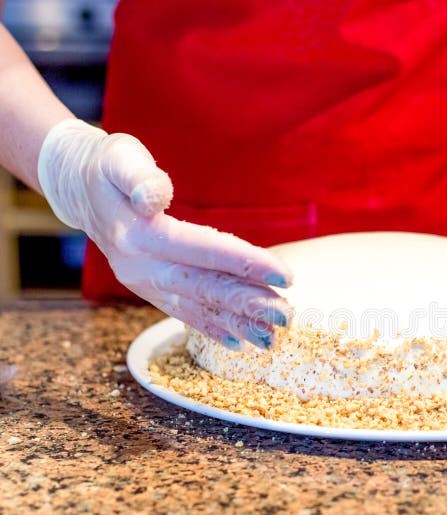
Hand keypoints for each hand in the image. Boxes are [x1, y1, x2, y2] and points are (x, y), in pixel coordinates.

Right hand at [38, 119, 292, 348]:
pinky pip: (183, 312)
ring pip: (198, 306)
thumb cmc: (108, 167)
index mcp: (141, 234)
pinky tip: (238, 342)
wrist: (76, 188)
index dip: (246, 263)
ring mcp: (143, 282)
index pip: (205, 251)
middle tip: (287, 316)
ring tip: (271, 338)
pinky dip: (211, 328)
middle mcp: (142, 266)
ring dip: (236, 323)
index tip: (285, 276)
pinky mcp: (147, 288)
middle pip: (206, 288)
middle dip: (250, 304)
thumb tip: (153, 198)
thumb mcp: (120, 158)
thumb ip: (140, 177)